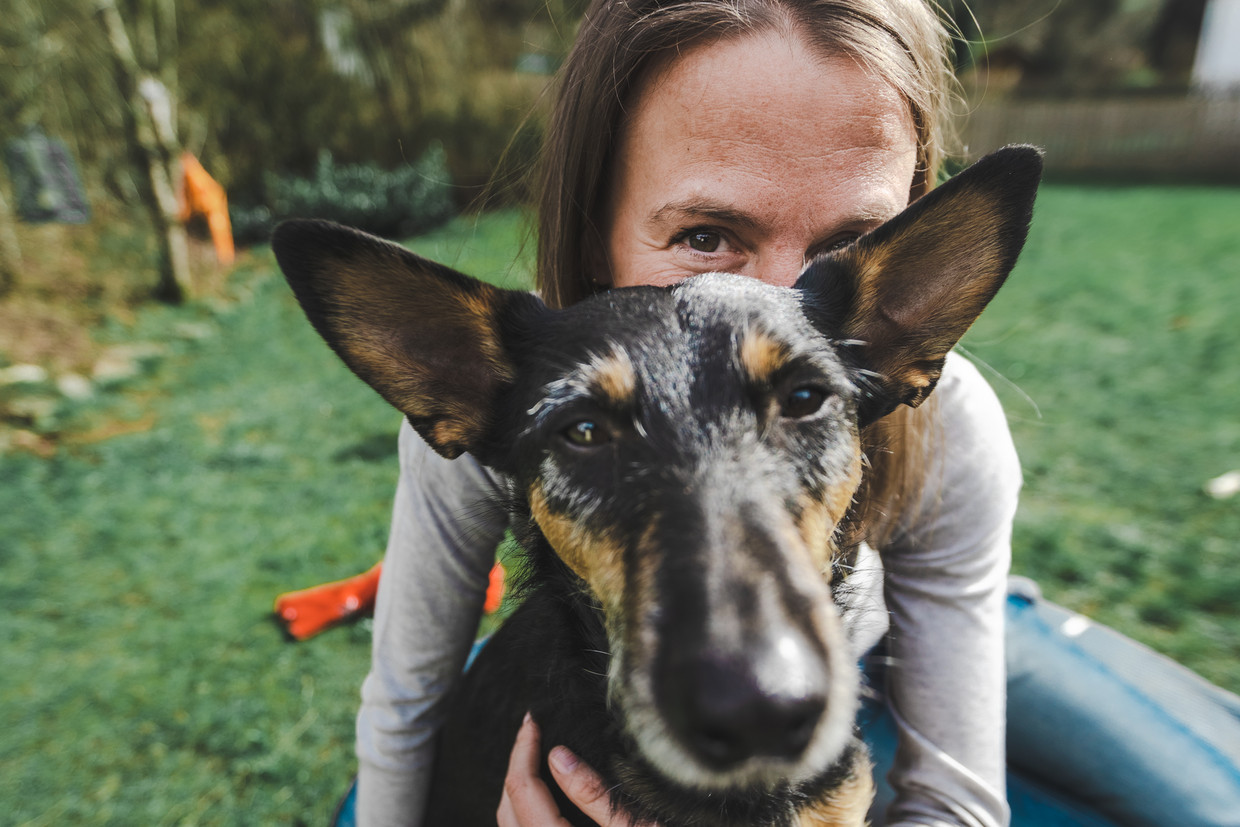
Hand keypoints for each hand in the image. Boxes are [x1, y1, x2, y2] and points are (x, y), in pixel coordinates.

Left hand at [497, 712, 651, 825]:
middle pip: (507, 810)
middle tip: (530, 734)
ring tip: (535, 762)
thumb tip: (558, 756)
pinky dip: (526, 818)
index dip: (522, 750)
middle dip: (515, 768)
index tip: (531, 721)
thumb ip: (593, 794)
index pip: (522, 790)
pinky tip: (547, 803)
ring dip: (517, 795)